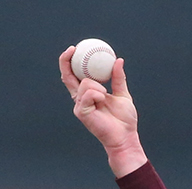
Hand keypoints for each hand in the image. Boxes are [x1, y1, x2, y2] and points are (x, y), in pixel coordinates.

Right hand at [58, 46, 146, 177]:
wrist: (125, 136)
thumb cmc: (124, 119)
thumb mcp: (122, 94)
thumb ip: (118, 78)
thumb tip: (118, 60)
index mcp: (88, 94)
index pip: (74, 75)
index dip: (70, 61)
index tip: (75, 48)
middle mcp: (80, 99)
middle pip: (67, 76)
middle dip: (66, 61)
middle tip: (73, 49)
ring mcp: (79, 106)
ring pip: (85, 84)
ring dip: (99, 87)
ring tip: (106, 97)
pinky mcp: (81, 112)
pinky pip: (88, 94)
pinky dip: (98, 94)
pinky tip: (103, 101)